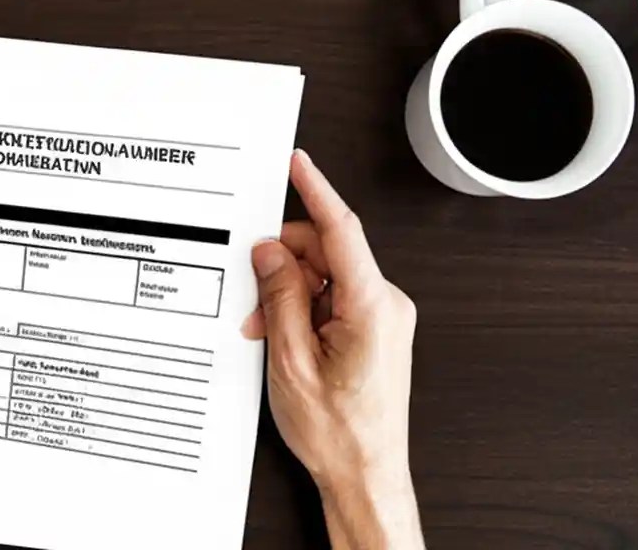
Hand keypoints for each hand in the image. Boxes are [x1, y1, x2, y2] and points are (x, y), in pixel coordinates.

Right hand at [242, 151, 422, 548]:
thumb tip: (270, 252)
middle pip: (325, 253)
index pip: (341, 229)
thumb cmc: (338, 432)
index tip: (298, 162)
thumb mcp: (292, 359)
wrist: (365, 474)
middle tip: (252, 303)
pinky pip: (332, 299)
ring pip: (324, 277)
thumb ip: (280, 297)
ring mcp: (382, 317)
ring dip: (288, 296)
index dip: (316, 189)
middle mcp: (385, 304)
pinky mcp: (374, 329)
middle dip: (281, 269)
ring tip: (266, 334)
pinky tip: (283, 338)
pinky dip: (302, 310)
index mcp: (371, 305)